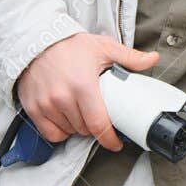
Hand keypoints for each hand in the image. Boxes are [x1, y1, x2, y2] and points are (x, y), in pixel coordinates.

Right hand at [14, 33, 159, 151]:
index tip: (116, 144)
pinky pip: (50, 133)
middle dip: (95, 126)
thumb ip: (130, 57)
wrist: (36, 41)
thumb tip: (153, 59)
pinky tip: (66, 120)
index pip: (98, 123)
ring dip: (78, 128)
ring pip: (69, 131)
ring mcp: (45, 105)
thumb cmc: (71, 45)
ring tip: (82, 112)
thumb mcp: (103, 48)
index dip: (109, 139)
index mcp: (83, 85)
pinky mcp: (33, 108)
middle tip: (99, 115)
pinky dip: (60, 131)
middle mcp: (62, 98)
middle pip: (85, 129)